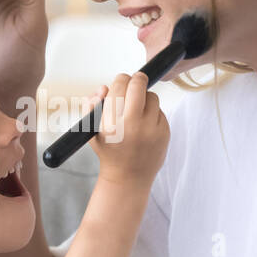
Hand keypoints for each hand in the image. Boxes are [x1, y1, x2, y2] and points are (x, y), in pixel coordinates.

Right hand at [88, 72, 168, 187]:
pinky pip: (160, 111)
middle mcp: (133, 126)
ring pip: (152, 96)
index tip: (121, 81)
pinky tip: (145, 124)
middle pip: (139, 85)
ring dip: (145, 98)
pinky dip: (153, 113)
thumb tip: (103, 88)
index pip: (119, 87)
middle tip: (135, 80)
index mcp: (112, 124)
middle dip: (136, 79)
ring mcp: (151, 130)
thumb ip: (92, 106)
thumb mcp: (91, 131)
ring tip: (137, 108)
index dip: (120, 79)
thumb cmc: (109, 152)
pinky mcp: (165, 133)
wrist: (128, 178)